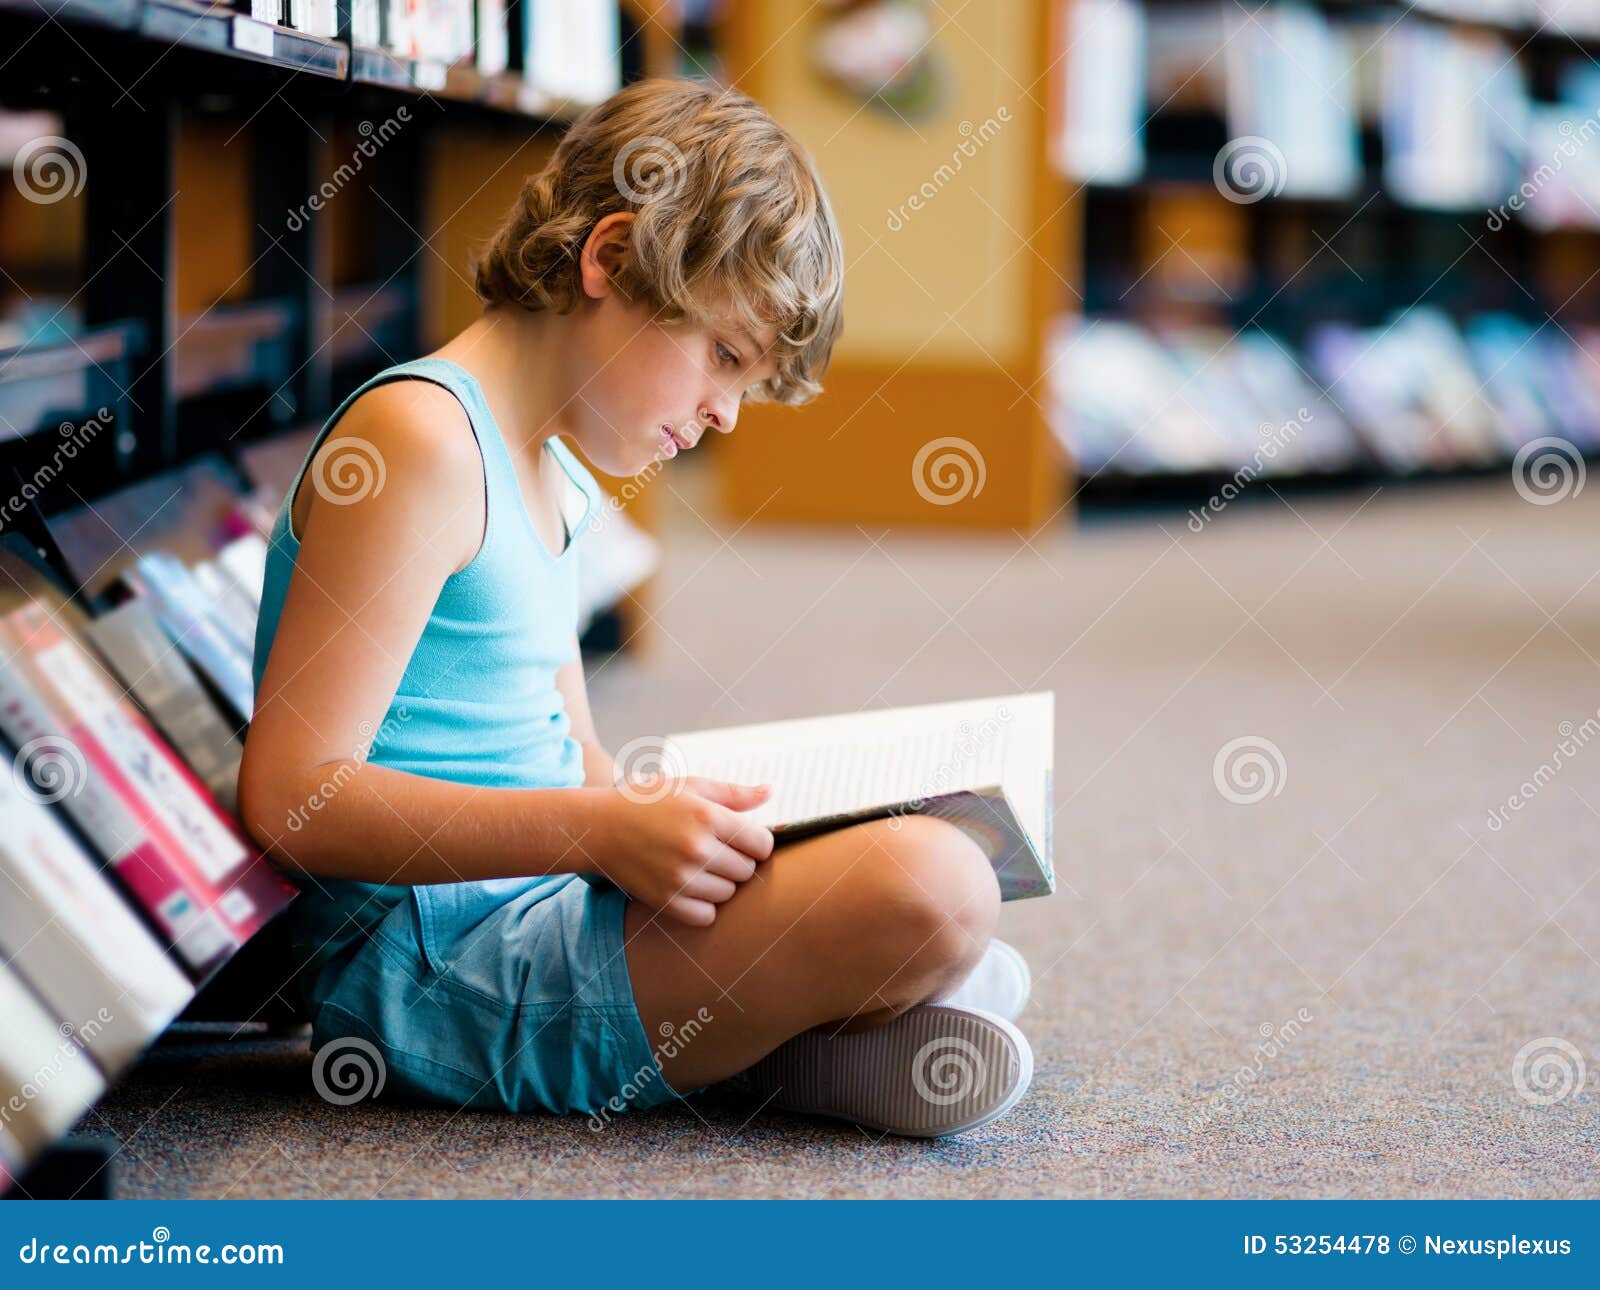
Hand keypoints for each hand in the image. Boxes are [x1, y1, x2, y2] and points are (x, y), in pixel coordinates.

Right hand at [594, 776, 774, 925]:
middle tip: (716, 850)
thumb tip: (771, 792)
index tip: (742, 838)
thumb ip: (734, 794)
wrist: (598, 828)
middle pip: (746, 870)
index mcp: (707, 817)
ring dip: (720, 882)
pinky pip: (706, 915)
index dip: (757, 841)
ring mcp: (680, 878)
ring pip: (728, 894)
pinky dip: (703, 905)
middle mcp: (696, 848)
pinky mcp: (665, 901)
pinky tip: (691, 887)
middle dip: (737, 860)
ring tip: (699, 866)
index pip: (762, 844)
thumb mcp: (690, 786)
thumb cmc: (647, 802)